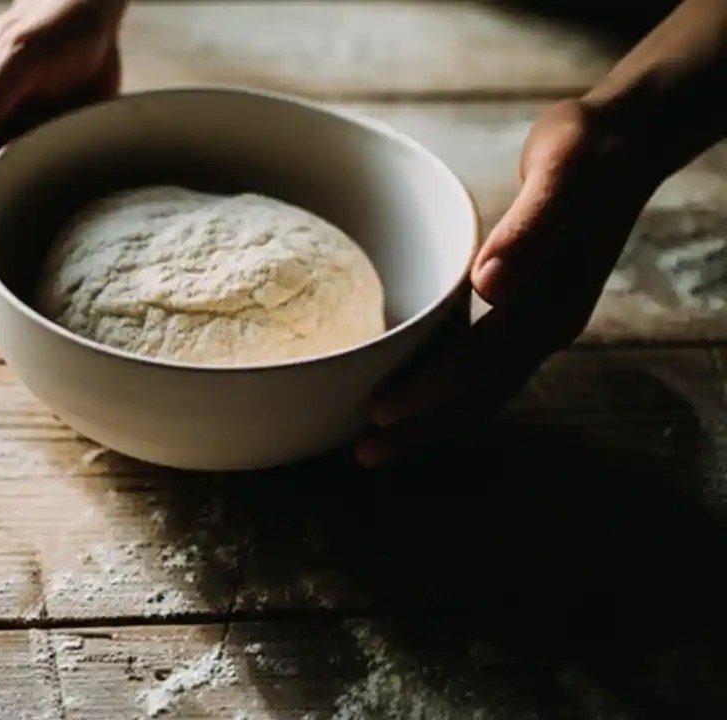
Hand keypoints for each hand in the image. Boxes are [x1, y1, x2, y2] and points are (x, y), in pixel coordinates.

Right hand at [0, 0, 125, 355]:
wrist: (84, 11)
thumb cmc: (46, 28)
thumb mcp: (14, 60)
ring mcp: (28, 168)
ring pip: (13, 235)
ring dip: (10, 280)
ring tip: (14, 334)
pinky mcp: (59, 166)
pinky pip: (47, 218)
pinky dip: (45, 254)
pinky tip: (55, 287)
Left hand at [354, 99, 660, 467]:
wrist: (624, 141)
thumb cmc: (584, 149)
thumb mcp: (561, 173)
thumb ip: (531, 230)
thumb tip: (491, 288)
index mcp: (554, 301)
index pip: (484, 361)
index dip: (432, 390)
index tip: (381, 411)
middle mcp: (550, 323)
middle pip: (482, 393)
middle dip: (424, 426)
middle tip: (364, 453)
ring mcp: (542, 321)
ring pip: (484, 389)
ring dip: (434, 420)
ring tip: (378, 443)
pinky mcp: (529, 312)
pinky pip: (485, 367)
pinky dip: (448, 391)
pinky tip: (413, 396)